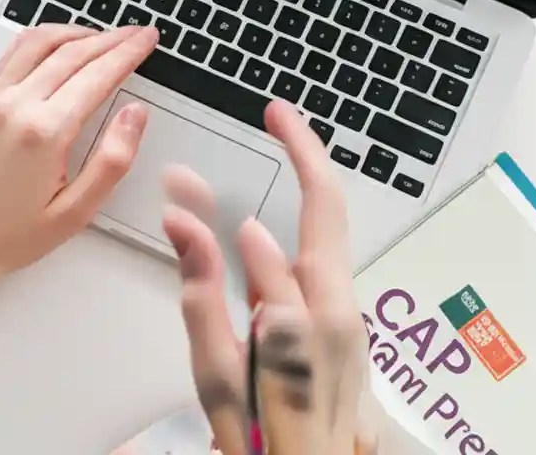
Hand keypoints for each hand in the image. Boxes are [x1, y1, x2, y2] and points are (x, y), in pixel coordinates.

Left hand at [0, 24, 158, 306]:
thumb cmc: (8, 236)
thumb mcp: (75, 213)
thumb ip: (112, 160)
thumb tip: (135, 115)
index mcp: (44, 133)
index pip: (97, 75)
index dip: (128, 52)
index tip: (148, 39)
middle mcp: (16, 106)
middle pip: (72, 52)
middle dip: (111, 38)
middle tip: (138, 33)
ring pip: (40, 42)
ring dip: (76, 32)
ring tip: (104, 36)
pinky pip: (14, 54)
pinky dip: (43, 39)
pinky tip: (59, 44)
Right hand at [163, 100, 372, 454]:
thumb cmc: (261, 439)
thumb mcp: (215, 374)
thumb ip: (204, 296)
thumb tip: (195, 227)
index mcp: (309, 319)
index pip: (268, 233)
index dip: (218, 199)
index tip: (182, 179)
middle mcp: (344, 310)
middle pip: (331, 209)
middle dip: (305, 151)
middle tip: (277, 112)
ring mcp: (353, 318)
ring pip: (332, 233)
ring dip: (304, 187)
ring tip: (284, 141)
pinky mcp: (348, 326)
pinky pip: (330, 260)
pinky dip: (306, 226)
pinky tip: (292, 207)